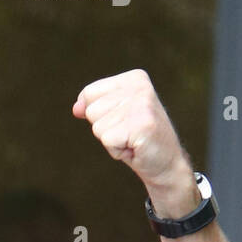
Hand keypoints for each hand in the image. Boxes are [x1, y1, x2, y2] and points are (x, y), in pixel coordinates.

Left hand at [72, 70, 196, 208]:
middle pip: (91, 111)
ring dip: (111, 141)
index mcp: (134, 78)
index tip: (121, 121)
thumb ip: (94, 107)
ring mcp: (142, 105)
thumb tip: (76, 108)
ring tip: (131, 140)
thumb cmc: (137, 140)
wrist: (165, 163)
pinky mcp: (141, 125)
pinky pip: (107, 140)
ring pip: (98, 127)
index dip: (98, 115)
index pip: (90, 93)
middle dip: (104, 129)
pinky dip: (117, 151)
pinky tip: (134, 148)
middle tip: (127, 134)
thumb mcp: (114, 117)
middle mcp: (140, 87)